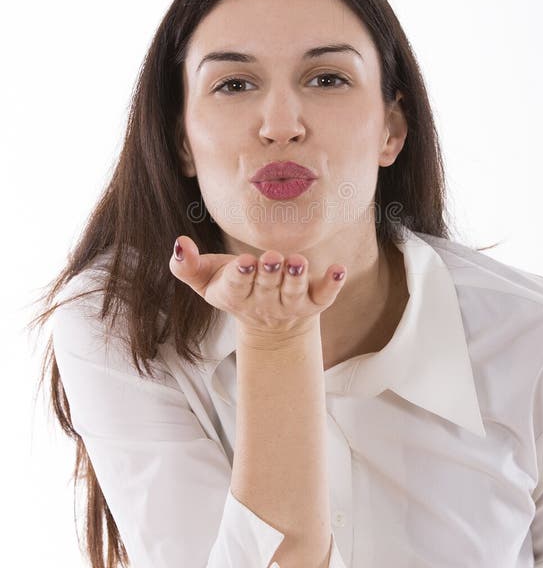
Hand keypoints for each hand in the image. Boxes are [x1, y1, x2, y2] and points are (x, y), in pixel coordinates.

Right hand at [169, 235, 346, 333]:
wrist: (270, 324)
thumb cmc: (236, 288)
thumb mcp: (207, 280)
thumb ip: (186, 266)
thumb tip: (179, 243)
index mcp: (235, 295)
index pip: (237, 286)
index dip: (241, 276)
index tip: (244, 263)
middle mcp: (264, 302)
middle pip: (266, 286)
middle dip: (269, 272)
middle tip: (270, 258)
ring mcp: (290, 304)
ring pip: (293, 292)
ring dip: (296, 278)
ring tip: (298, 262)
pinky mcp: (313, 302)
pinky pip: (324, 296)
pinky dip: (332, 284)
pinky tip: (338, 269)